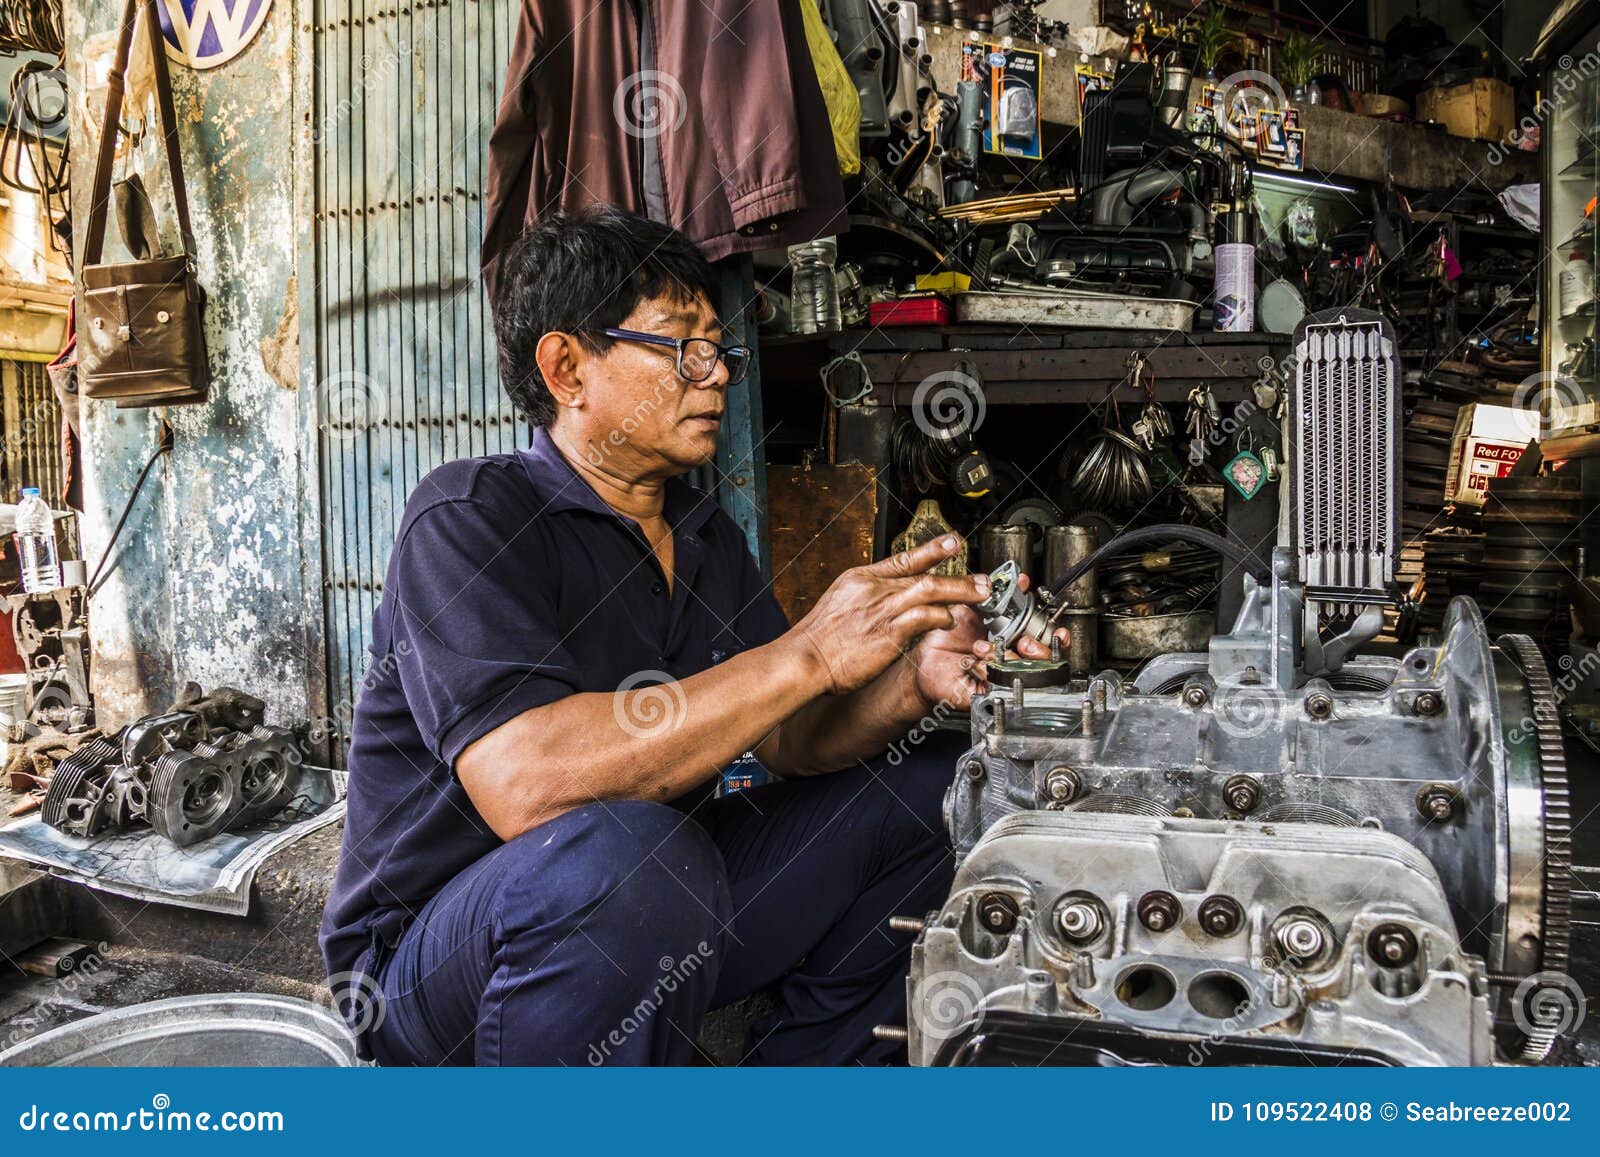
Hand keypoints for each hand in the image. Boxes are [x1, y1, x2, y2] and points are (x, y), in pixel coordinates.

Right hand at [786, 536, 988, 695]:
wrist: (807, 658)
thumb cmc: (819, 640)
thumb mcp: (839, 604)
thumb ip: (865, 599)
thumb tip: (882, 601)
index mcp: (861, 578)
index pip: (902, 558)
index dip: (931, 549)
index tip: (953, 541)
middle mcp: (875, 589)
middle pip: (924, 574)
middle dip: (957, 575)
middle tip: (982, 577)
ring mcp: (884, 608)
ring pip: (931, 590)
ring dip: (959, 592)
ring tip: (981, 594)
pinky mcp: (891, 631)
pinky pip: (925, 617)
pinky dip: (940, 616)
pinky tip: (950, 620)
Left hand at [907, 575, 1069, 710]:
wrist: (922, 655)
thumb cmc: (946, 634)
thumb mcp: (973, 607)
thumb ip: (997, 595)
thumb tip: (1018, 580)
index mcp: (1015, 639)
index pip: (1047, 643)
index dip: (1057, 639)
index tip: (1058, 632)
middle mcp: (1012, 660)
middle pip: (1045, 664)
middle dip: (1038, 651)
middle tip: (1022, 640)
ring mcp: (1001, 678)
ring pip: (1024, 677)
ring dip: (1007, 659)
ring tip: (984, 648)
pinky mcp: (986, 693)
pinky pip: (999, 688)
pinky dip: (988, 673)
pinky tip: (974, 664)